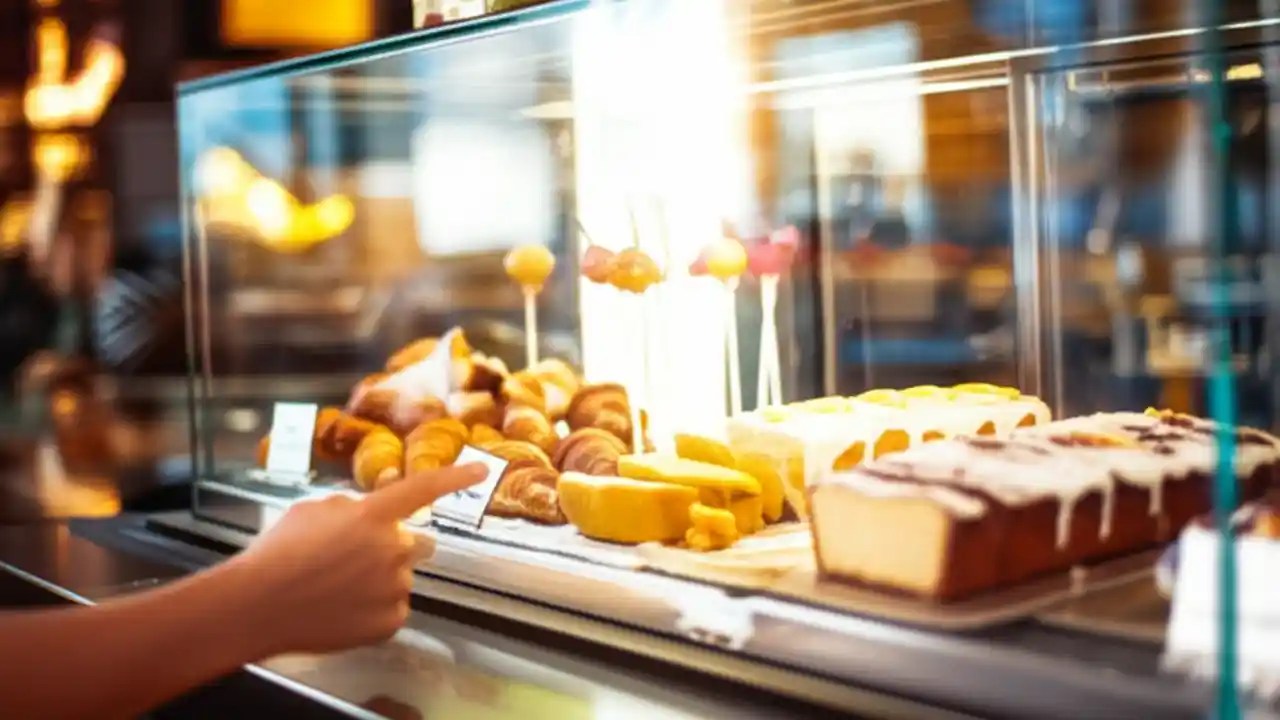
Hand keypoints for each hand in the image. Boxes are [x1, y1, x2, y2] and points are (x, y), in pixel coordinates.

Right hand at [228, 464, 486, 655]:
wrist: (256, 604)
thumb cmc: (278, 553)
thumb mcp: (314, 510)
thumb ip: (353, 508)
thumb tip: (367, 515)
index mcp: (373, 515)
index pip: (424, 489)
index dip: (456, 477)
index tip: (483, 470)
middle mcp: (393, 548)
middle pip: (418, 543)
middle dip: (398, 547)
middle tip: (361, 559)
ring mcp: (394, 586)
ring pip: (400, 577)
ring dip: (380, 579)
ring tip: (337, 587)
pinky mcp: (391, 620)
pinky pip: (393, 607)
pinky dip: (374, 608)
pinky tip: (342, 607)